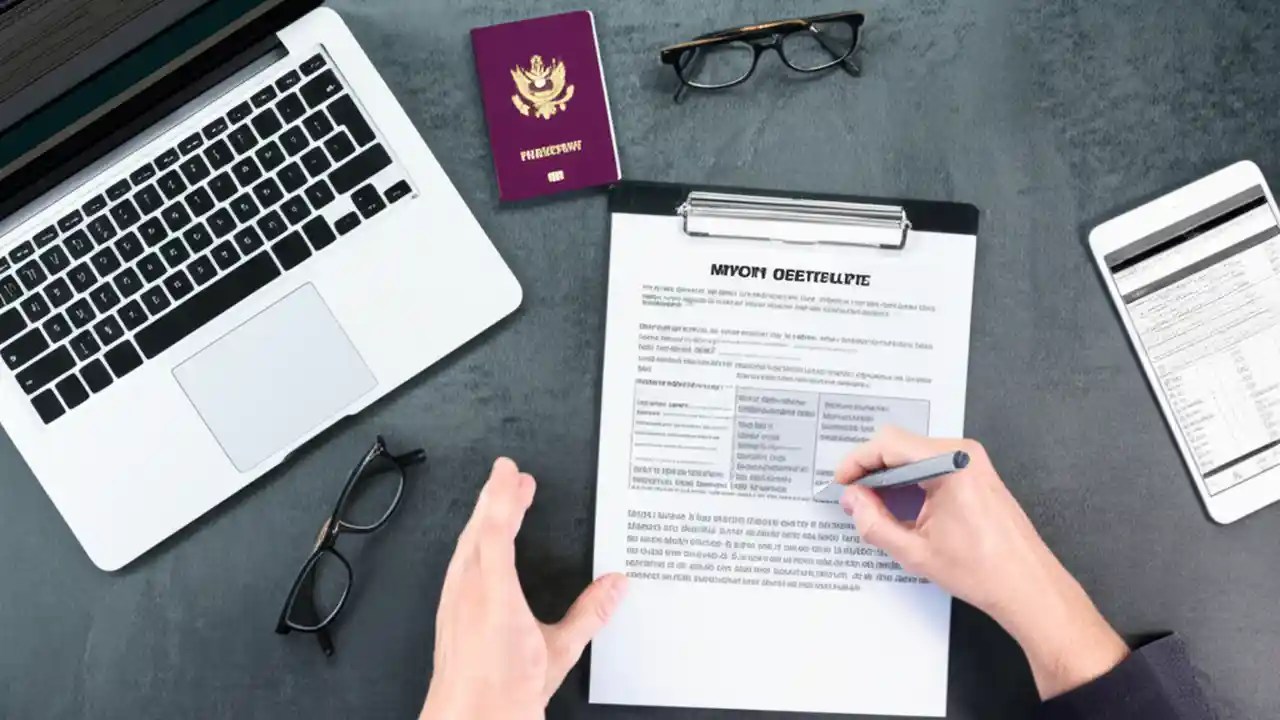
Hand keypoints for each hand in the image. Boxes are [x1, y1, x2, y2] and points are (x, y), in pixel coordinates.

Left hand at [421, 458, 628, 719]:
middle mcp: (467, 592)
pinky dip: (475, 543)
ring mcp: (453, 601)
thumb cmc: (504, 695)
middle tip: (511, 476)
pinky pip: (460, 564)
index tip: (510, 470)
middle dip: (495, 498)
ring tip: (500, 502)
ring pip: (466, 545)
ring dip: (483, 518)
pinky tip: (483, 548)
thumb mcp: (559, 652)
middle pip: (478, 529)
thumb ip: (590, 614)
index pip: (495, 529)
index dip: (503, 494)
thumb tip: (615, 586)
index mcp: (493, 595)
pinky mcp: (449, 613)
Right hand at [835, 427, 1128, 699]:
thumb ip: (875, 523)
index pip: (888, 444)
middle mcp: (963, 453)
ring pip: (913, 453)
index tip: (840, 482)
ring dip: (889, 476)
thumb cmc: (985, 571)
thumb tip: (852, 500)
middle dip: (871, 469)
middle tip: (852, 498)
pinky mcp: (975, 472)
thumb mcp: (916, 552)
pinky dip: (909, 480)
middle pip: (899, 444)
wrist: (1028, 586)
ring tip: (874, 508)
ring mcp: (972, 460)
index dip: (856, 462)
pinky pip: (930, 464)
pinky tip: (900, 507)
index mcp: (950, 464)